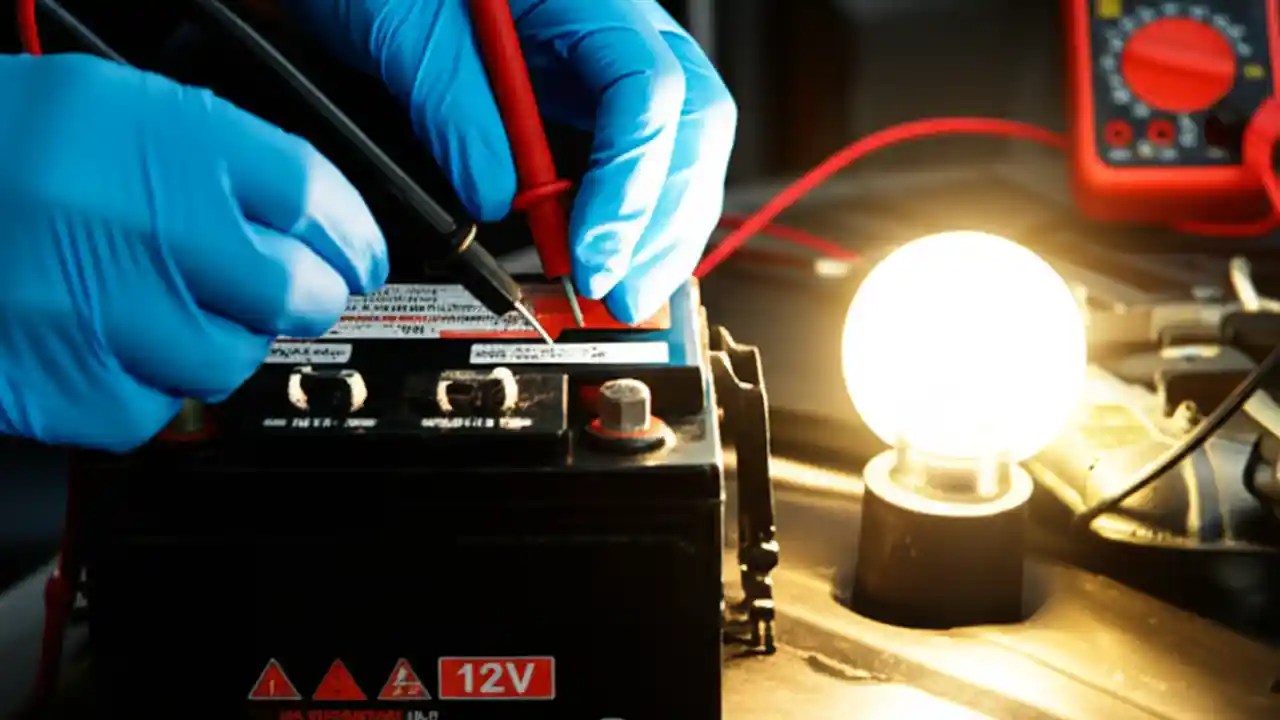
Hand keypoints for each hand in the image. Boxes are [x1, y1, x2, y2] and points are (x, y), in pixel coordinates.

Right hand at [0, 54, 386, 451]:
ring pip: (229, 360)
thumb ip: (220, 160)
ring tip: (160, 306)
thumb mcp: (114, 113)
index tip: (359, 257)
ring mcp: (97, 311)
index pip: (312, 197)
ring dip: (218, 340)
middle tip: (279, 291)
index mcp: (156, 135)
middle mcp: (136, 222)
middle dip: (301, 296)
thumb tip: (321, 225)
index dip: (353, 237)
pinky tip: (106, 341)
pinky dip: (146, 384)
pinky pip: (154, 409)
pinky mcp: (58, 385)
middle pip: (293, 291)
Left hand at [285, 0, 736, 322]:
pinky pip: (643, 163)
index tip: (592, 252)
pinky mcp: (593, 102)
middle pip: (690, 126)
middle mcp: (619, 28)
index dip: (629, 181)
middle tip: (621, 295)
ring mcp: (613, 66)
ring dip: (659, 236)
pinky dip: (636, 223)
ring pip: (681, 151)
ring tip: (623, 296)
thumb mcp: (403, 26)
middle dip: (662, 224)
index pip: (646, 87)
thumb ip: (453, 108)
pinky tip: (618, 262)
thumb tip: (498, 197)